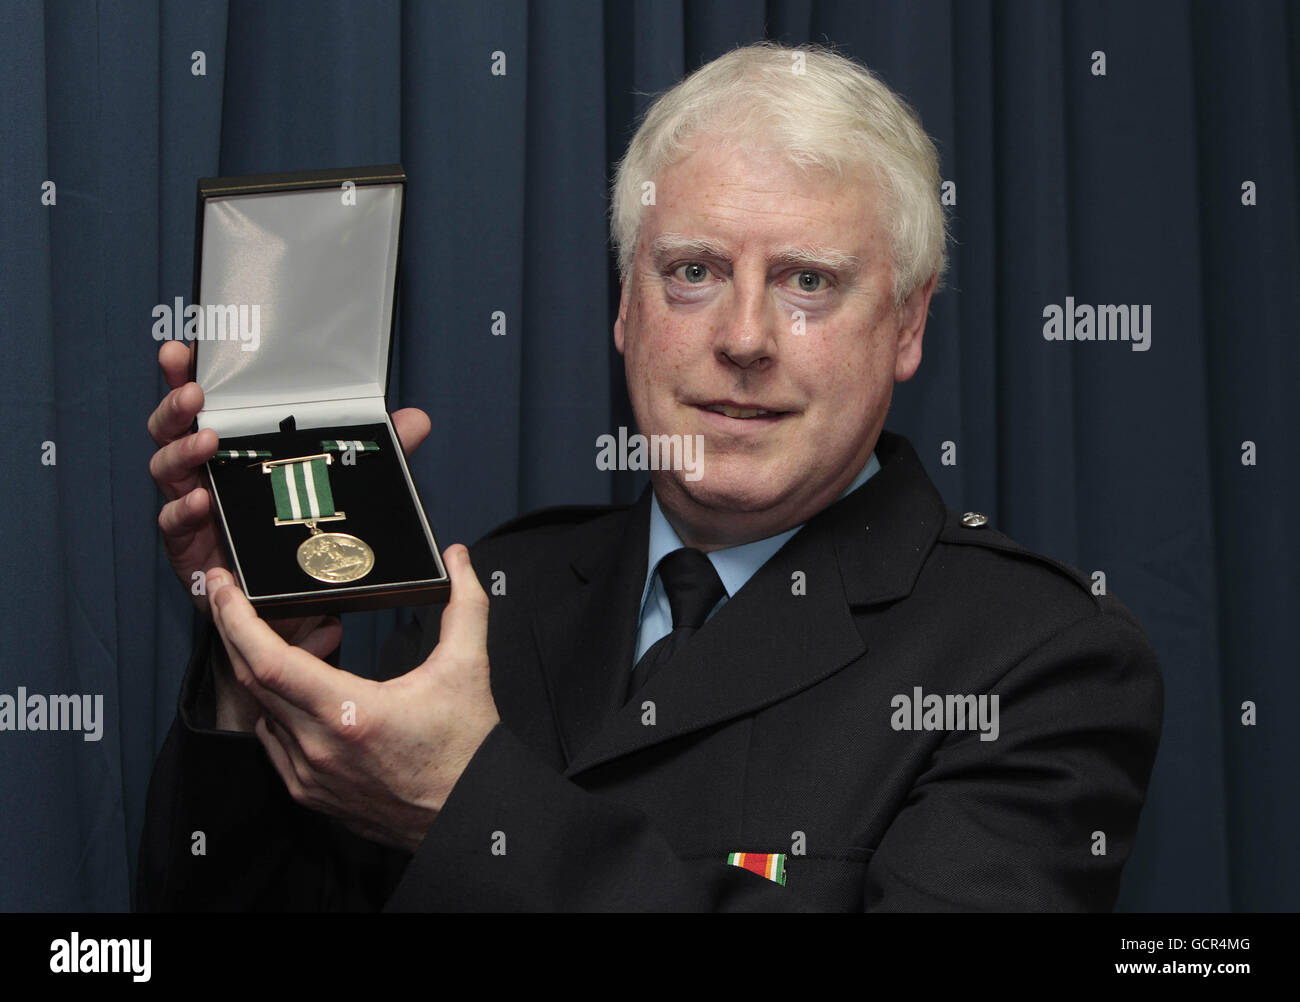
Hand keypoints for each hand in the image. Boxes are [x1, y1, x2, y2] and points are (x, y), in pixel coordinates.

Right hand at [148, 340, 432, 727]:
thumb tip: (415, 421)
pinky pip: (175, 527)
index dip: (186, 375)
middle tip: (195, 393)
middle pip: (171, 431)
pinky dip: (185, 512)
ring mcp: (192, 513)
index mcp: (233, 452)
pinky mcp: (189, 552)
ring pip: (166, 474)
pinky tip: (202, 501)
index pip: (205, 405)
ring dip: (181, 453)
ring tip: (206, 442)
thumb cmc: (305, 540)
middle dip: (175, 407)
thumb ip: (371, 456)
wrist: (293, 614)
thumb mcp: (342, 490)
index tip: (183, 348)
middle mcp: (204, 475)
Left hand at [208, 543, 499, 850]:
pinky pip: (273, 741)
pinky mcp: (310, 792)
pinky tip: (296, 688)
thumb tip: (458, 558)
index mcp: (350, 713)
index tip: (223, 587)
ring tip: (281, 638)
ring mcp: (309, 775)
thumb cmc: (465, 749)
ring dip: (260, 670)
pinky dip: (273, 707)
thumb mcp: (467, 668)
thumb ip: (465, 604)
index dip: (237, 620)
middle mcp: (318, 748)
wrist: (468, 815)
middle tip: (228, 595)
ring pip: (261, 710)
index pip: (268, 662)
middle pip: (251, 681)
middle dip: (233, 631)